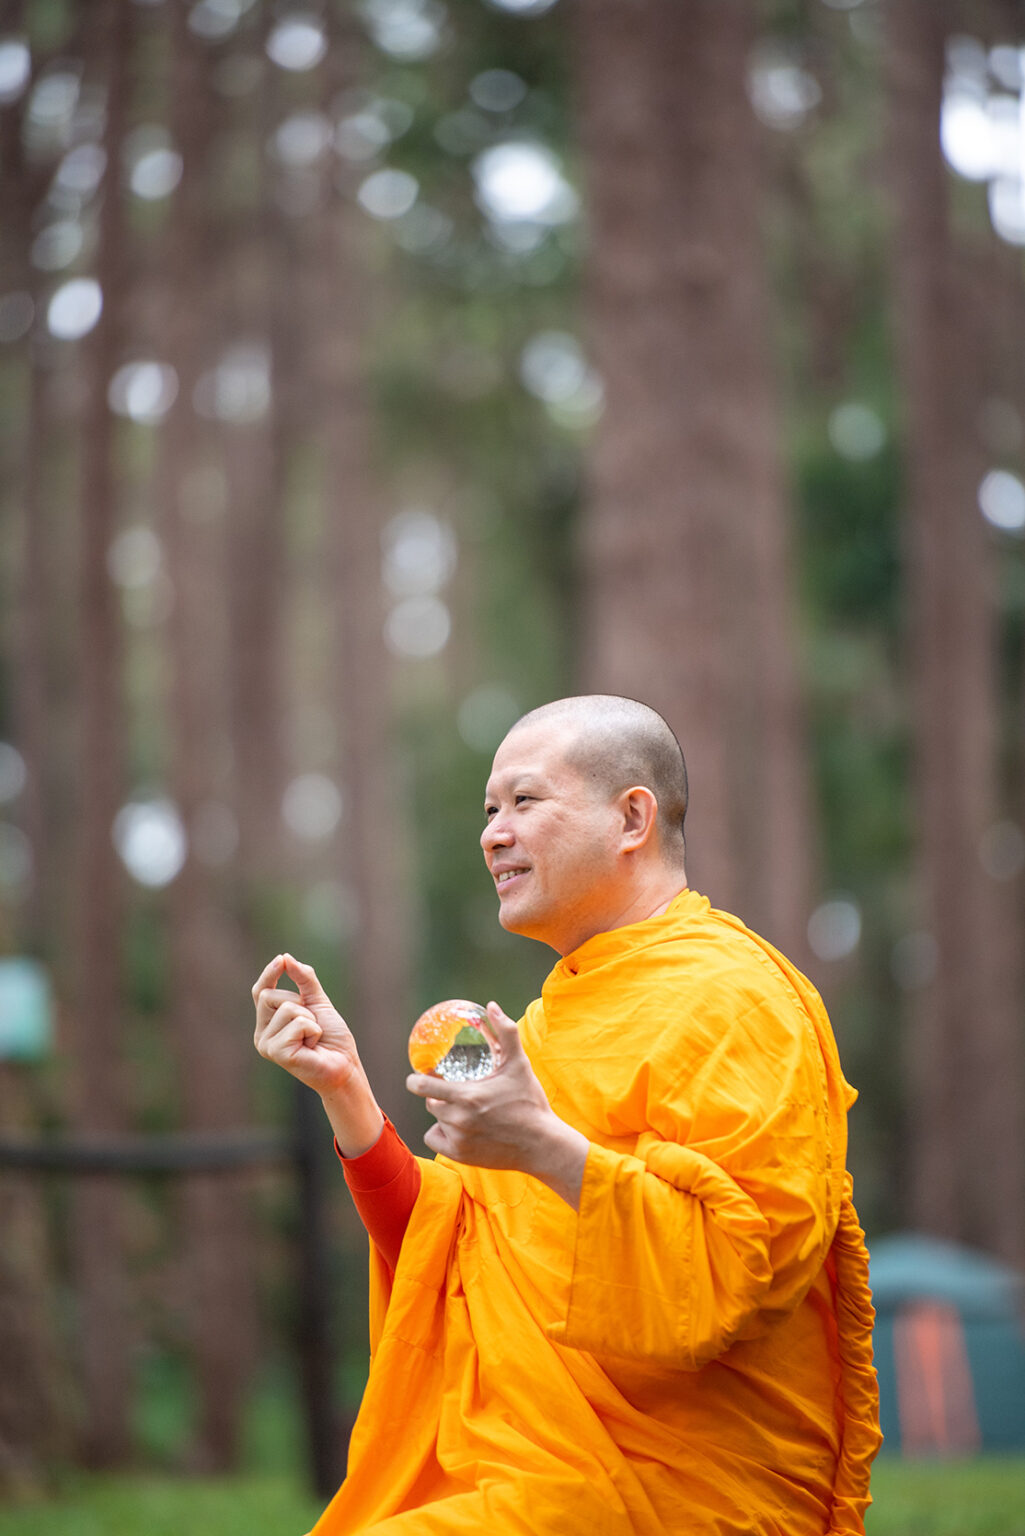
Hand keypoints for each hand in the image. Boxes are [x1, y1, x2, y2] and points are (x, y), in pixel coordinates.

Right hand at [252, 953, 362, 1098]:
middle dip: (300, 1002)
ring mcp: (266, 1045)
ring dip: (310, 1018)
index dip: (269, 974)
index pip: (260, 992)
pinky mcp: (277, 1053)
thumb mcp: (318, 1002)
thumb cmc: (331, 1037)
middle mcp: (262, 1035)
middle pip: (270, 995)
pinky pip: (298, 1023)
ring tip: (313, 1038)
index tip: (281, 959)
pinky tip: (313, 1046)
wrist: (344, 1065)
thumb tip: (286, 957)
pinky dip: (313, 1030)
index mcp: (267, 1023)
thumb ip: (304, 980)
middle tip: (311, 1024)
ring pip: (287, 1008)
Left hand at [406, 1002, 588, 1208]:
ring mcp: (458, 1140)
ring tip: (469, 1111)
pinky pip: (436, 1139)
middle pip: (432, 1102)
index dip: (415, 1081)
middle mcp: (459, 1120)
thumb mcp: (519, 1064)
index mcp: (468, 1096)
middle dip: (440, 1096)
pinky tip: (461, 1129)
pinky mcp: (460, 1156)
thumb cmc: (530, 1102)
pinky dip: (443, 1133)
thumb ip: (506, 1032)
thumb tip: (492, 1006)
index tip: (417, 1077)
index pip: (423, 1087)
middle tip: (459, 1092)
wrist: (542, 1145)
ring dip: (446, 1114)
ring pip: (437, 1120)